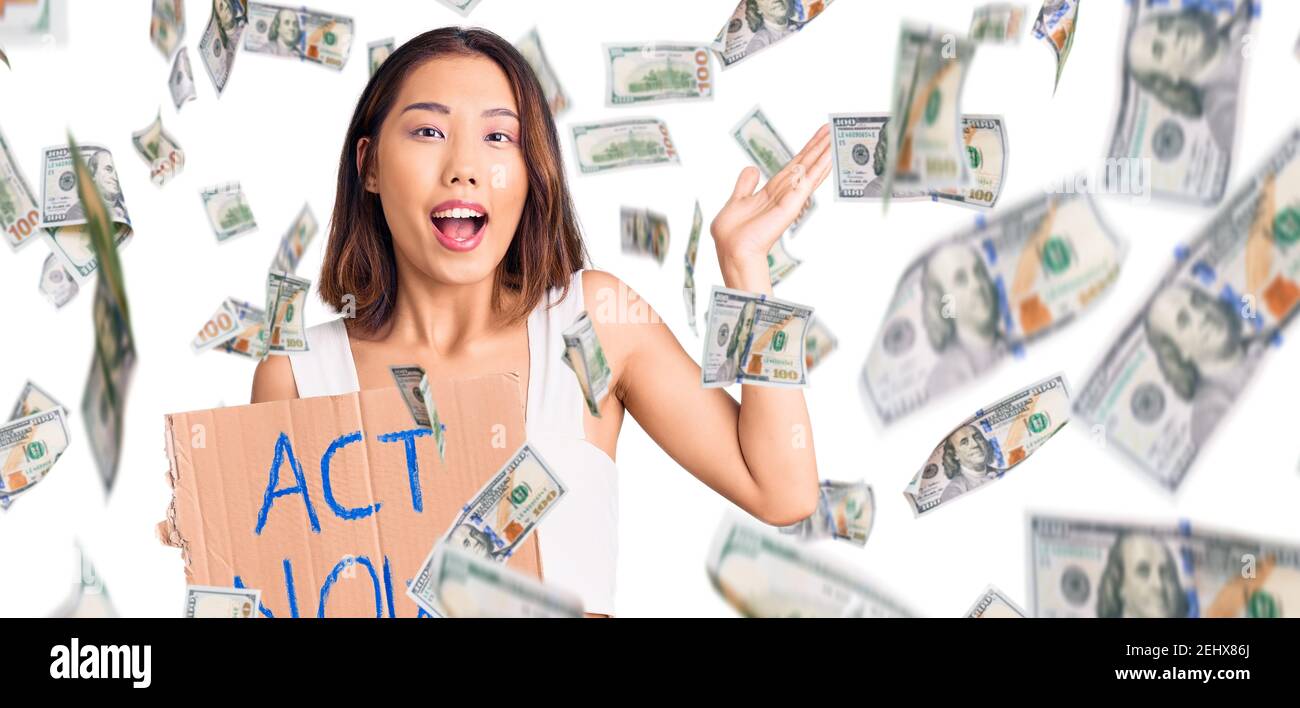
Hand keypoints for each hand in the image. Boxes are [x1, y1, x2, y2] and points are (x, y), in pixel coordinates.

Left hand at [710, 123, 831, 270]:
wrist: (733, 249)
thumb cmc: (732, 233)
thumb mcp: (736, 200)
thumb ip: (745, 184)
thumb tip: (751, 169)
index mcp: (772, 191)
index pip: (793, 165)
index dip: (805, 149)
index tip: (817, 135)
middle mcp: (784, 193)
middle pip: (805, 164)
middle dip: (818, 146)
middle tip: (831, 128)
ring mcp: (790, 198)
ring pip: (810, 170)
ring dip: (823, 152)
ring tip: (834, 136)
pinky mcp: (792, 204)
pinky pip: (808, 182)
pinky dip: (820, 168)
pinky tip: (830, 156)